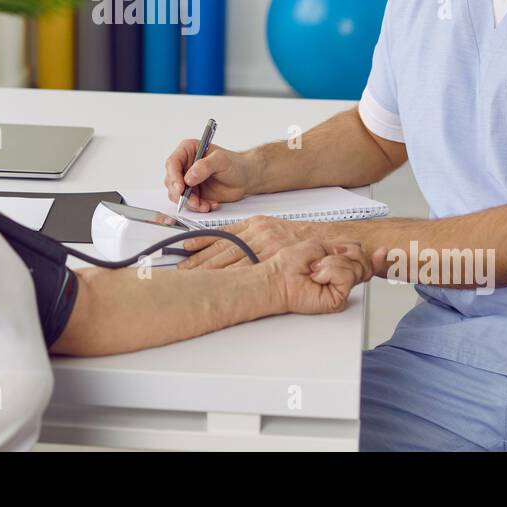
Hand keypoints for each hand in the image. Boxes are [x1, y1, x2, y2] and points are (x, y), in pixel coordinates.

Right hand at [163, 139, 255, 212]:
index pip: (172, 163)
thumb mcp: (222, 160)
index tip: (180, 188)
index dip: (173, 176)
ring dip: (190, 202)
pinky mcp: (193, 193)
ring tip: (205, 204)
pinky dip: (198, 207)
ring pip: (177, 195)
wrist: (246, 178)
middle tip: (194, 201)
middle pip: (171, 181)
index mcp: (188, 151)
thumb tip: (189, 177)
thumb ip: (205, 166)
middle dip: (181, 194)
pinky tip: (210, 205)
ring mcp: (188, 181)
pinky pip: (188, 203)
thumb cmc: (235, 164)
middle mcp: (185, 165)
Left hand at [178, 215, 315, 268]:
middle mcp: (258, 234)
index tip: (185, 249)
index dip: (202, 243)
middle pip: (224, 248)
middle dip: (201, 259)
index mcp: (254, 224)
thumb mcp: (270, 226)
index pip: (222, 235)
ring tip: (193, 278)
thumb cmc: (297, 236)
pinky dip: (233, 275)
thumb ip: (248, 233)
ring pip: (233, 259)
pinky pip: (251, 267)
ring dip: (212, 269)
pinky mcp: (276, 257)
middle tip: (182, 269)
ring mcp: (267, 247)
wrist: (324, 240)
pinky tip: (220, 282)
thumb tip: (221, 241)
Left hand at [269, 240, 370, 314]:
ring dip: (332, 263)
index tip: (383, 251)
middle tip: (324, 259)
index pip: (363, 260)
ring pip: (357, 267)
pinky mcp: (339, 299)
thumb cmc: (292, 263)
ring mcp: (341, 289)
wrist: (279, 277)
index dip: (375, 258)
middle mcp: (342, 278)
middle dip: (346, 254)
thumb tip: (361, 246)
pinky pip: (347, 276)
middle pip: (363, 262)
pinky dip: (330, 271)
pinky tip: (317, 277)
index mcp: (339, 265)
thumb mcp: (321, 246)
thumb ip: (343, 248)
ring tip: (316, 270)